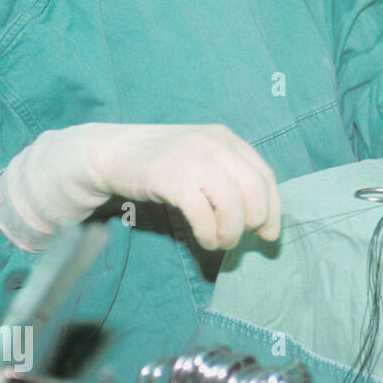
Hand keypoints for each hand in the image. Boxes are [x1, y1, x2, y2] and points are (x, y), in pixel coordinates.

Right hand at [0, 123, 280, 251]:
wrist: (110, 152)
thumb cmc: (162, 164)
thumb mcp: (203, 162)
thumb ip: (230, 182)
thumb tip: (263, 224)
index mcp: (228, 139)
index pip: (265, 176)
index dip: (272, 209)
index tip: (269, 234)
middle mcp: (216, 144)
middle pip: (255, 189)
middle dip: (255, 221)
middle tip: (241, 238)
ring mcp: (194, 159)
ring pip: (231, 203)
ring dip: (231, 232)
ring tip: (219, 242)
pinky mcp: (171, 177)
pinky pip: (202, 213)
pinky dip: (209, 233)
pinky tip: (205, 239)